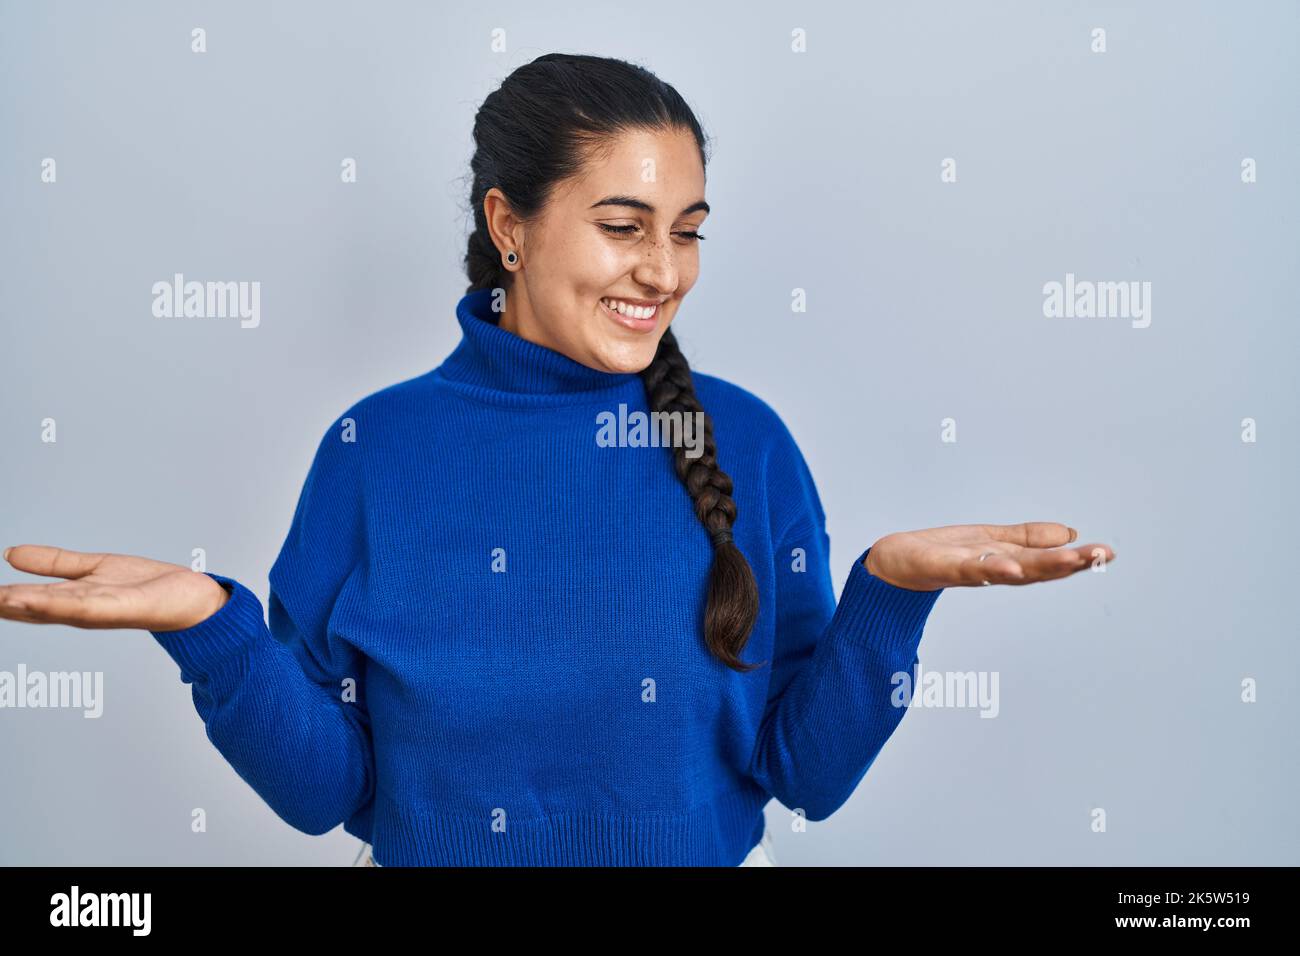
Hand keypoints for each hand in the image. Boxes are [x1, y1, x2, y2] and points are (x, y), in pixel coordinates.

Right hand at [0, 545, 229, 630]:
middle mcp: (79, 610)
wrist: (193, 599)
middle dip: (1, 605)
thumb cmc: (148, 587)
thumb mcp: (92, 567)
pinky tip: (28, 600)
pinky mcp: (121, 607)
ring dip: (18, 605)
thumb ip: (53, 564)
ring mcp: (99, 611)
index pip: (20, 600)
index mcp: (70, 601)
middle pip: (29, 608)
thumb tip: (11, 554)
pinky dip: (54, 603)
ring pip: (51, 608)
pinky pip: (83, 605)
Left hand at [864, 522, 1114, 589]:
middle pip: (1033, 567)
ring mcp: (965, 570)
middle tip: (1102, 556)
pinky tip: (1008, 565)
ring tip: (1070, 559)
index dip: (1075, 558)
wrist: (890, 565)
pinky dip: (986, 567)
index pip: (1044, 560)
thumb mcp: (988, 538)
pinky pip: (966, 568)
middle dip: (1068, 562)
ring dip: (1038, 565)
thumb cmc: (939, 553)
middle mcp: (989, 569)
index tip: (1107, 553)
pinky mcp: (937, 566)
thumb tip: (1070, 534)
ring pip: (1007, 569)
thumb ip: (1026, 538)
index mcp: (1003, 560)